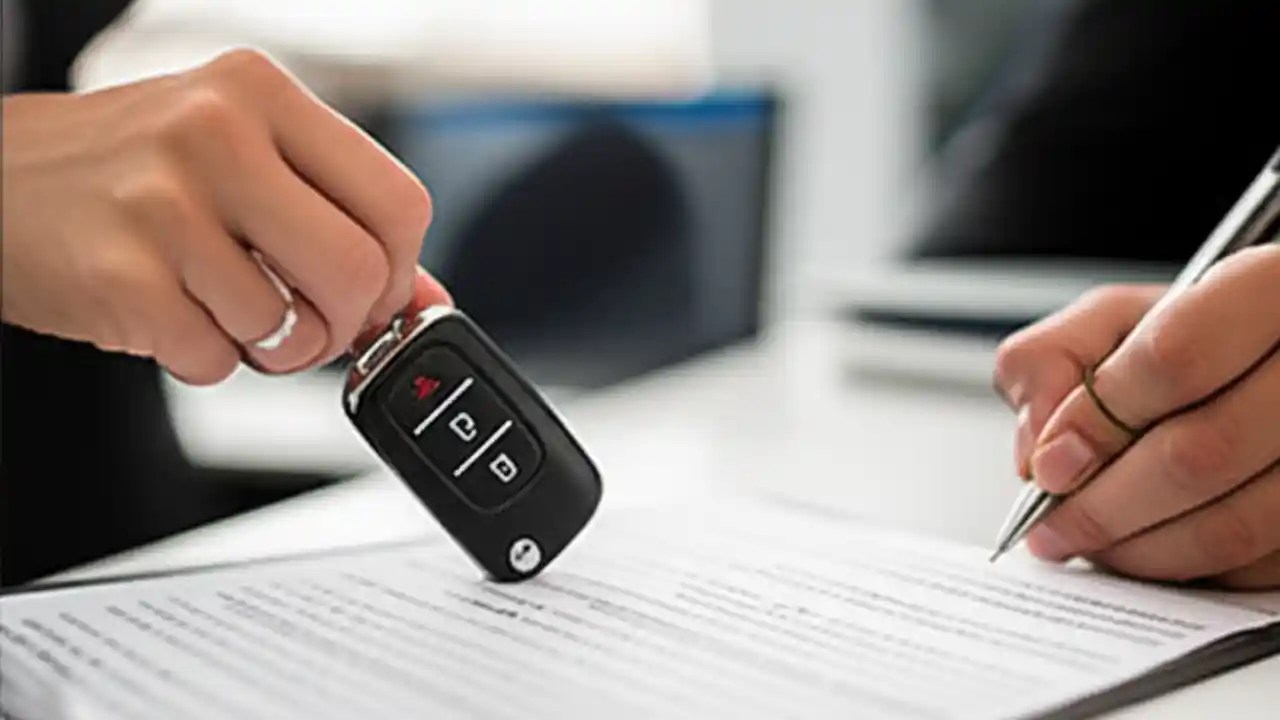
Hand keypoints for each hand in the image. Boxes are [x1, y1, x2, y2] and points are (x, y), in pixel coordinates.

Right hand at [2, 49, 450, 383]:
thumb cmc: (126, 169)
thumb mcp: (241, 157)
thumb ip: (339, 217)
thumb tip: (425, 298)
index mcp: (262, 94)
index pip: (399, 203)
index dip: (399, 270)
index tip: (372, 291)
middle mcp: (216, 133)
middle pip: (359, 271)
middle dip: (342, 322)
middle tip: (307, 321)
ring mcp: (164, 203)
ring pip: (288, 327)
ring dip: (268, 346)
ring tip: (222, 306)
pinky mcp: (121, 275)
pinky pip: (216, 360)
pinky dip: (205, 358)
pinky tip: (173, 313)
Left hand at [994, 245, 1279, 588]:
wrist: (1263, 367)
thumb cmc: (1186, 339)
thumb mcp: (1112, 320)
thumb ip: (1052, 361)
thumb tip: (1039, 446)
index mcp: (1268, 287)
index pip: (1175, 358)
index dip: (1097, 421)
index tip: (1049, 463)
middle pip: (1202, 452)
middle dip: (1104, 503)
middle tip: (1052, 522)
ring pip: (1237, 522)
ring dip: (1140, 548)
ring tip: (1087, 541)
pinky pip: (1256, 564)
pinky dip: (1189, 568)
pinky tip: (1147, 548)